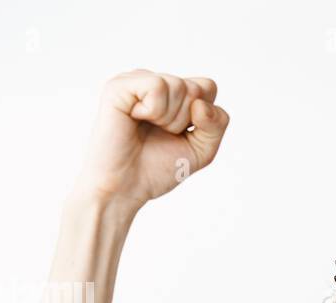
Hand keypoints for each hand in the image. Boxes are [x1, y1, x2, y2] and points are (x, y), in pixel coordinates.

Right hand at [72, 69, 230, 206]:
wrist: (125, 187)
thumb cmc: (156, 168)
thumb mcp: (202, 149)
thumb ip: (217, 124)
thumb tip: (200, 104)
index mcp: (172, 95)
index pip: (208, 87)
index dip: (203, 117)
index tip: (181, 134)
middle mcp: (155, 83)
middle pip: (196, 88)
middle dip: (185, 121)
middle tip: (160, 134)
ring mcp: (136, 81)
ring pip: (178, 85)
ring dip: (169, 119)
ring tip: (147, 129)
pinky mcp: (119, 86)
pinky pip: (157, 86)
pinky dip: (154, 111)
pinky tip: (135, 119)